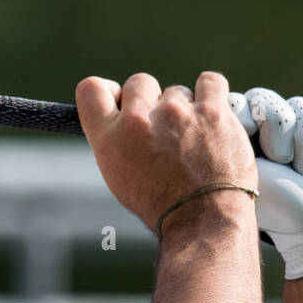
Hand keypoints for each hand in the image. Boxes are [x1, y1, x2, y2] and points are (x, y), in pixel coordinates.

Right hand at [76, 71, 256, 233]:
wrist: (204, 220)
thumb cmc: (162, 205)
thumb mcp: (120, 176)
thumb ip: (116, 139)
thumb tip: (123, 112)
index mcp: (109, 138)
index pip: (91, 89)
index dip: (110, 92)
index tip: (122, 102)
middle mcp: (139, 120)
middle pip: (139, 83)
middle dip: (151, 101)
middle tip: (164, 131)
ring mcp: (177, 113)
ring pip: (177, 91)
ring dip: (185, 109)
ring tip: (193, 140)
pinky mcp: (211, 111)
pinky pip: (210, 82)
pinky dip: (211, 94)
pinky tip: (211, 116)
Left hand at [235, 89, 302, 278]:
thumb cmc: (277, 206)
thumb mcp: (242, 174)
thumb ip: (223, 143)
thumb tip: (209, 112)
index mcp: (241, 136)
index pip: (239, 102)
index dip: (246, 118)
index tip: (250, 143)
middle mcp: (268, 127)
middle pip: (271, 103)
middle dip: (280, 138)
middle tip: (282, 166)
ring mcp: (300, 127)